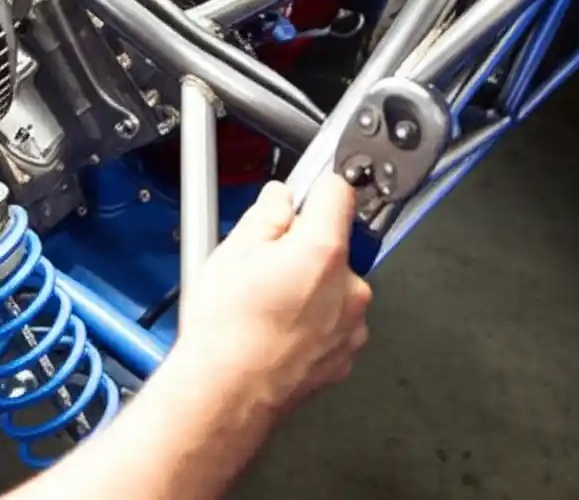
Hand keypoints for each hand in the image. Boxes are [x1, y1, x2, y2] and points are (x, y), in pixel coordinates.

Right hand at [178, 176, 371, 414]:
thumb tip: (281, 198)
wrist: (228, 391)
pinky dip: (311, 322)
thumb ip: (266, 213)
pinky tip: (275, 329)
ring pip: (333, 287)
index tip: (304, 192)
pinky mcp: (344, 355)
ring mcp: (351, 324)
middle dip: (304, 248)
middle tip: (263, 265)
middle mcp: (350, 286)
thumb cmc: (227, 328)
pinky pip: (332, 324)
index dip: (316, 188)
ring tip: (264, 305)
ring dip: (308, 288)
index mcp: (324, 250)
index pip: (340, 192)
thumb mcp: (232, 250)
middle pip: (334, 245)